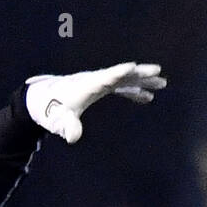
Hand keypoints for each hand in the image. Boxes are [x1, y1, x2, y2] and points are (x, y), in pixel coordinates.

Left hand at [24, 62, 165, 143]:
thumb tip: (73, 139)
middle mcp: (95, 80)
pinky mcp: (101, 87)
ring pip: (124, 79)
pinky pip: (121, 86)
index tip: (132, 67)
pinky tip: (148, 98)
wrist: (44, 100)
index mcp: (86, 85)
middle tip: (157, 72)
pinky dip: (134, 90)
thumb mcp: (58, 120)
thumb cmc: (51, 109)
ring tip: (162, 83)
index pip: (105, 77)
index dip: (118, 72)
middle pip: (120, 74)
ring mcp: (99, 82)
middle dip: (138, 73)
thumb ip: (67, 127)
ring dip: (142, 81)